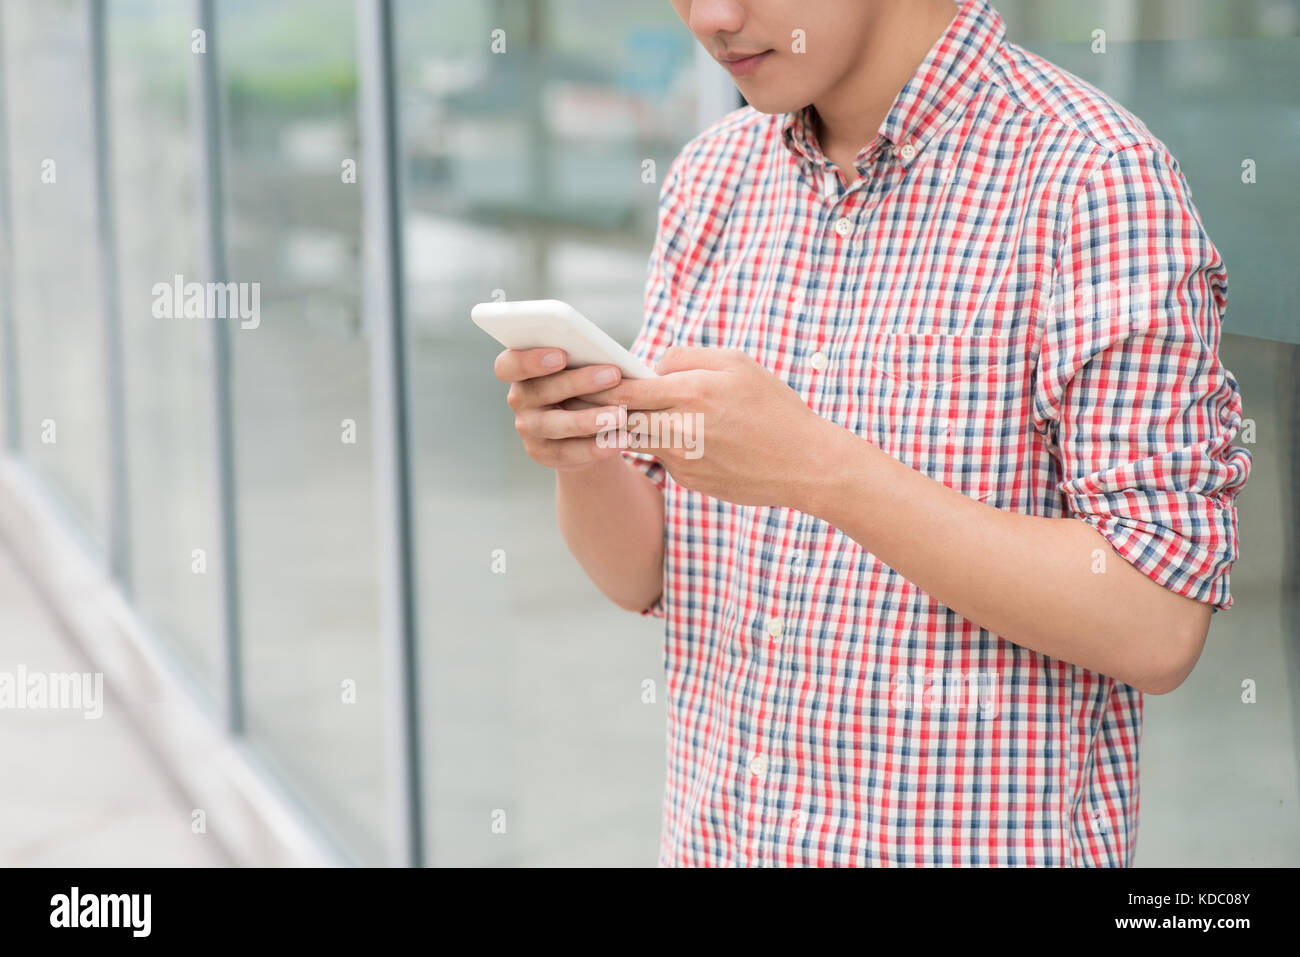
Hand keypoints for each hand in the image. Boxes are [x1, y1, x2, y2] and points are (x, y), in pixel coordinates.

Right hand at [494, 348, 629, 470]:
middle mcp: (519, 399)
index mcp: (521, 369)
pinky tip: (620, 440)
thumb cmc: (586, 384)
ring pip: (554, 424)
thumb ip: (585, 359)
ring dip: (588, 420)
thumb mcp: (583, 368)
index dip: (531, 360)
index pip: (508, 365)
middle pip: (539, 391)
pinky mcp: (542, 453)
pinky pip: (568, 452)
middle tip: (613, 375)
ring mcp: (528, 428)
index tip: (562, 355)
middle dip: (578, 382)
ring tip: (620, 415)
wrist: (586, 427)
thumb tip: (610, 360)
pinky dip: (596, 447)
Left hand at [580, 346, 838, 506]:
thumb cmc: (774, 407)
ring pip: (640, 438)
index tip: (583, 378)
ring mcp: (682, 460)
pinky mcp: (689, 480)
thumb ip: (687, 358)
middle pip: (622, 418)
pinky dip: (667, 446)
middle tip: (579, 399)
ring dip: (632, 427)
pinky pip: (666, 457)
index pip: (627, 389)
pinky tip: (690, 440)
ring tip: (629, 412)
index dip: (600, 385)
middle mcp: (681, 429)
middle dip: (600, 409)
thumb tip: (650, 366)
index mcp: (693, 393)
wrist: (806, 464)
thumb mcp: (737, 365)